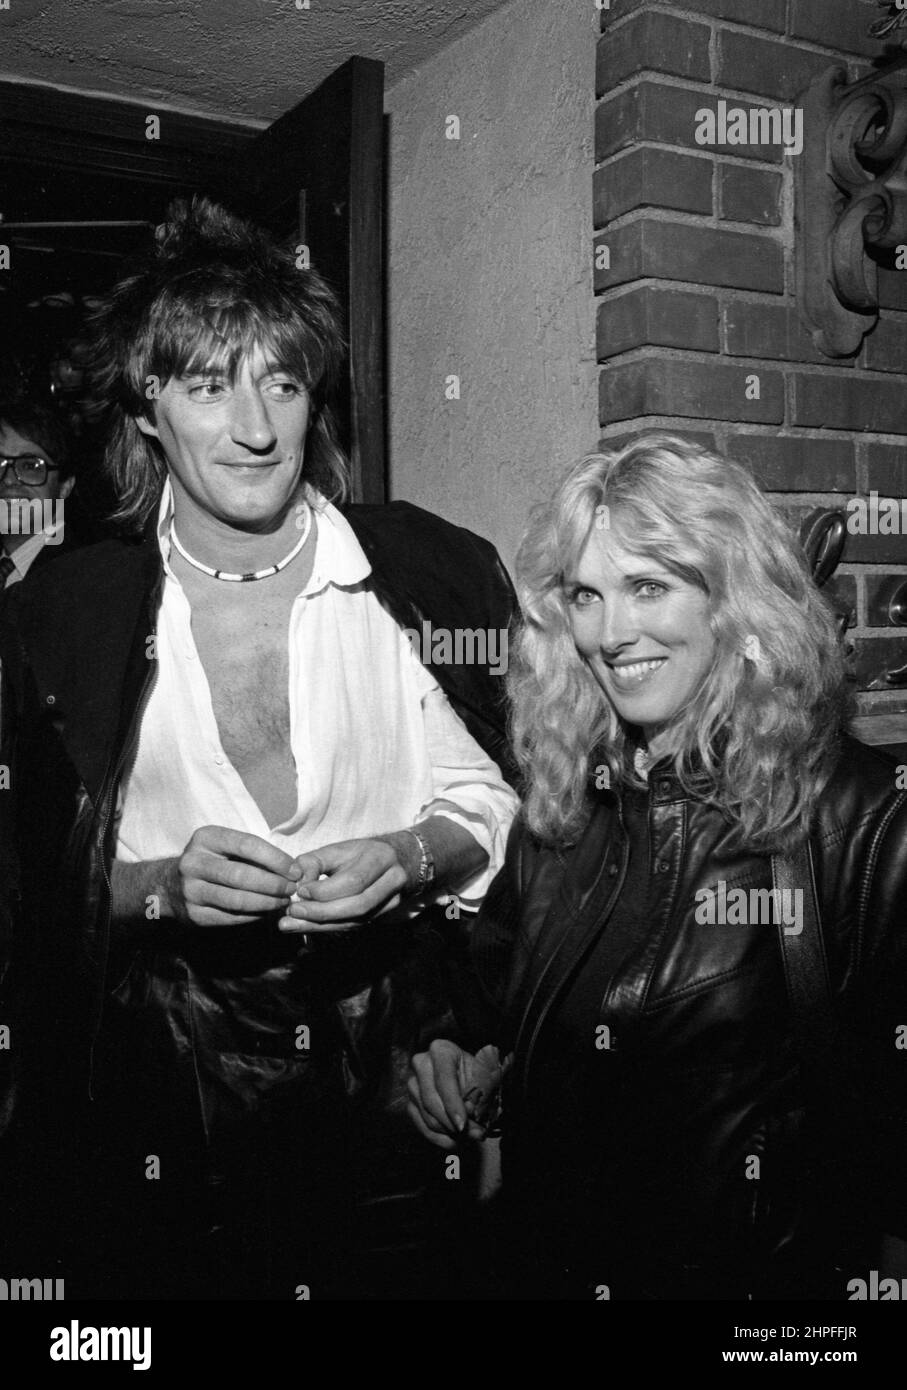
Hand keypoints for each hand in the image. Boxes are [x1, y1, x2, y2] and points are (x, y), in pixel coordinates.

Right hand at [163, 825, 300, 927]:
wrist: (169, 886)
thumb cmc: (211, 861)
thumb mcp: (224, 846)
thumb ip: (253, 853)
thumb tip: (292, 869)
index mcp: (205, 838)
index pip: (247, 844)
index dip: (275, 858)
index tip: (294, 869)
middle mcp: (194, 863)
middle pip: (242, 875)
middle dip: (273, 884)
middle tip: (292, 888)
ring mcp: (191, 890)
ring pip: (237, 900)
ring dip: (267, 903)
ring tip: (283, 902)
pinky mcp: (194, 915)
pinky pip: (232, 917)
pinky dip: (255, 916)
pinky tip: (267, 912)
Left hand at [277, 836, 411, 934]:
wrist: (395, 860)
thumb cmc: (360, 853)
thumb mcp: (337, 848)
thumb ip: (314, 862)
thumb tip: (297, 883)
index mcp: (382, 857)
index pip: (354, 880)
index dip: (326, 890)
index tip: (300, 891)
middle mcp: (393, 881)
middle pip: (358, 905)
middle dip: (321, 911)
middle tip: (293, 912)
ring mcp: (392, 902)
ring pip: (356, 920)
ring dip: (321, 924)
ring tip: (293, 923)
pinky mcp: (383, 916)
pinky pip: (354, 926)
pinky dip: (327, 927)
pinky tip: (306, 926)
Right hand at [407, 1040, 502, 1149]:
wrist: (467, 1078)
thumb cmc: (477, 1075)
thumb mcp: (484, 1079)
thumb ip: (480, 1096)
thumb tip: (470, 1117)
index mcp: (441, 1050)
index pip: (444, 1079)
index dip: (453, 1104)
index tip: (463, 1124)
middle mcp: (421, 1064)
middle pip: (432, 1101)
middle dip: (453, 1124)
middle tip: (474, 1135)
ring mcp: (413, 1084)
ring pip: (428, 1117)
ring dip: (450, 1133)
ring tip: (471, 1137)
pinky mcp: (411, 1104)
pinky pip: (423, 1128)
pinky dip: (441, 1139)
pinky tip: (456, 1142)